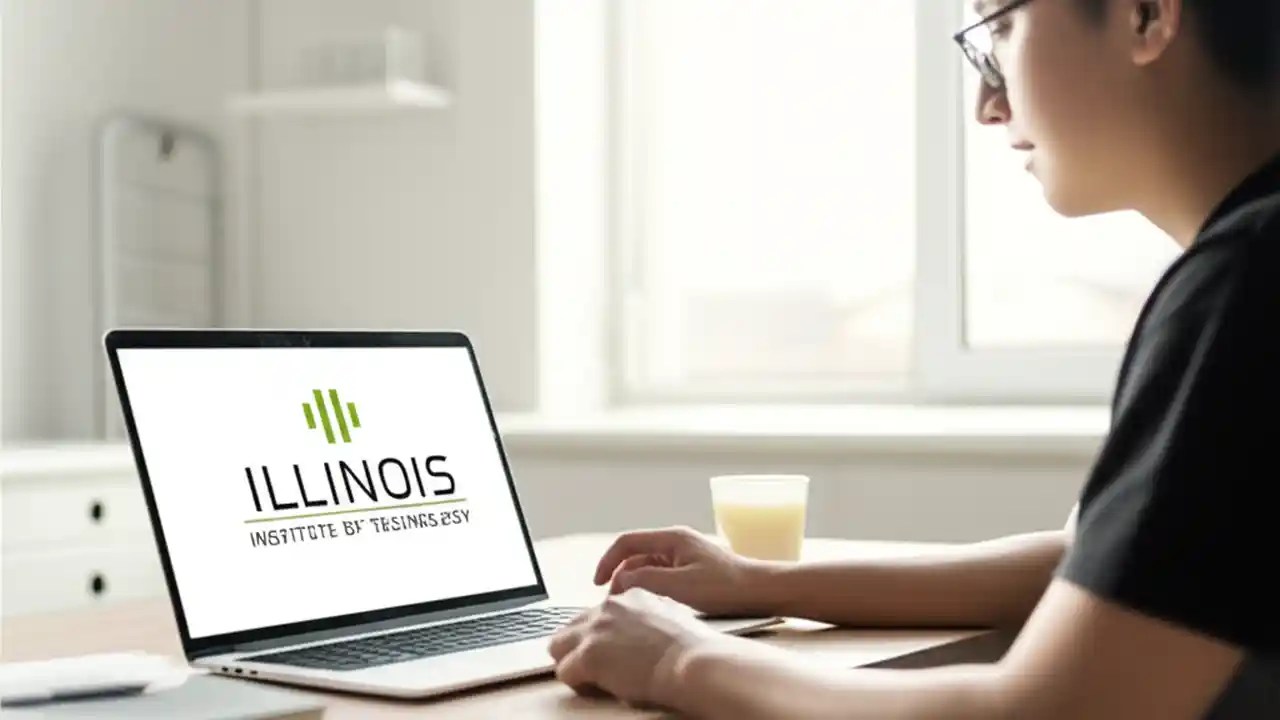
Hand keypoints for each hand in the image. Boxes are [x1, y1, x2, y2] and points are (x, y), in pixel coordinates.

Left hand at [548, 587, 726, 707]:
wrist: (692, 662)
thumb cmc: (693, 649)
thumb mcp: (671, 616)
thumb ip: (650, 617)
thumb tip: (643, 634)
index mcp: (631, 597)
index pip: (599, 614)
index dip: (601, 636)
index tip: (609, 651)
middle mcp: (609, 607)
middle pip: (573, 626)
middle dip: (578, 646)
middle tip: (593, 667)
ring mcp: (596, 629)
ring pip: (559, 646)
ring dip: (571, 662)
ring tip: (589, 679)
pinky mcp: (588, 655)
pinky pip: (564, 671)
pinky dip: (576, 683)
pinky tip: (593, 688)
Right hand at [594, 526, 774, 616]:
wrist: (759, 591)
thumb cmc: (724, 587)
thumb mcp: (679, 586)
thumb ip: (645, 581)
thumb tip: (617, 583)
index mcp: (671, 538)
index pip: (626, 542)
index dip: (607, 561)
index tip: (597, 584)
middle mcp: (675, 541)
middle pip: (634, 554)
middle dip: (619, 576)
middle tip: (614, 603)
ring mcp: (683, 555)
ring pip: (646, 566)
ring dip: (634, 583)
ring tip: (629, 607)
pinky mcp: (690, 569)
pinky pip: (660, 574)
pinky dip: (649, 587)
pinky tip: (650, 605)